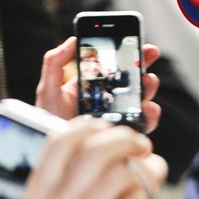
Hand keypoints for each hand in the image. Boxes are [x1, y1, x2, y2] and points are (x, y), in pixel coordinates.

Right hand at [23, 119, 166, 198]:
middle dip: (127, 142)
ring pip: (124, 172)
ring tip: (142, 198)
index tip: (111, 132)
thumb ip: (69, 191)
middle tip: (141, 151)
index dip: (93, 128)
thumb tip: (105, 152)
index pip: (61, 140)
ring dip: (143, 180)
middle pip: (97, 145)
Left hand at [37, 38, 163, 134]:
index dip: (124, 51)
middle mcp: (108, 102)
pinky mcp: (126, 136)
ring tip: (148, 81)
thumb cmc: (49, 126)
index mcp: (91, 88)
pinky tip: (148, 108)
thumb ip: (53, 64)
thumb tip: (72, 41)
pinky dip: (151, 115)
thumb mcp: (47, 91)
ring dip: (149, 87)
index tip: (133, 39)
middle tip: (150, 53)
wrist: (58, 159)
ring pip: (141, 99)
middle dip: (143, 64)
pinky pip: (144, 124)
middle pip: (131, 79)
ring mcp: (119, 119)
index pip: (111, 66)